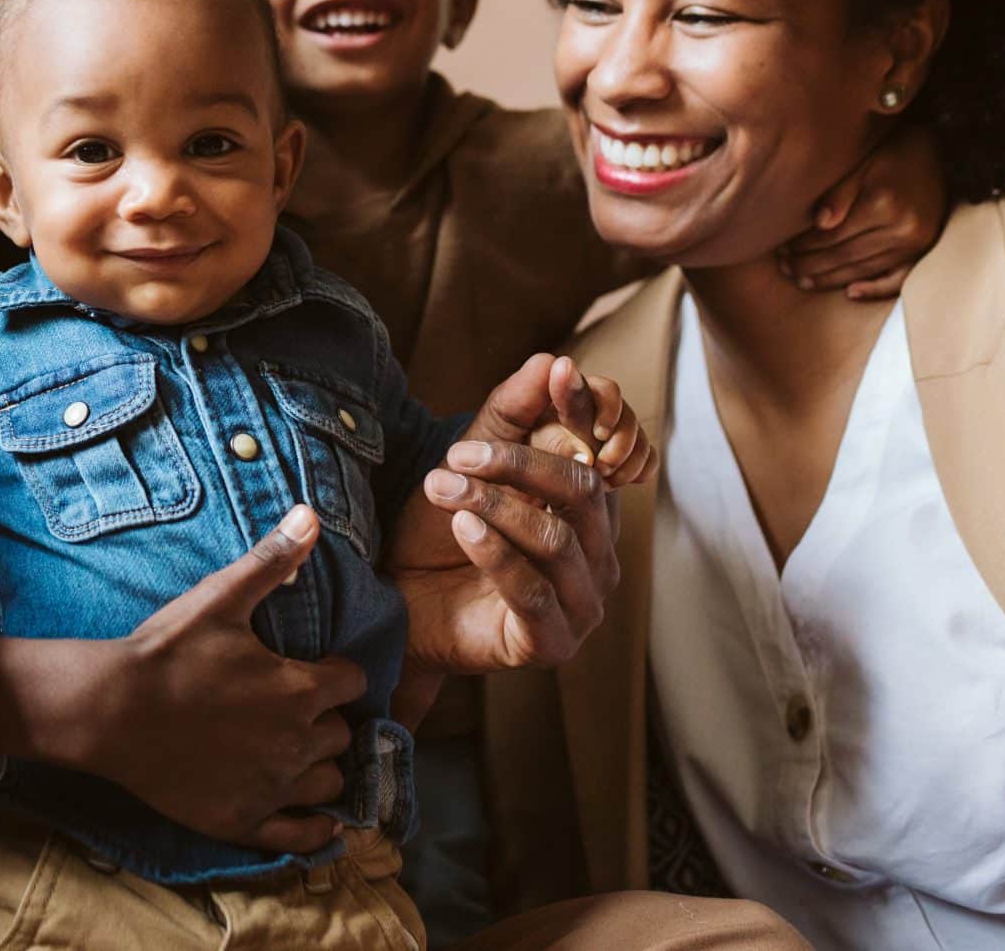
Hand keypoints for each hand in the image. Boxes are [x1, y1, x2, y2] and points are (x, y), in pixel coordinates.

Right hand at [0, 506, 366, 852]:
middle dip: (328, 718)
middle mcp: (297, 743)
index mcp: (300, 690)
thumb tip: (312, 513)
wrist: (108, 711)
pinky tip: (323, 826)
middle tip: (300, 707)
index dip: (337, 672)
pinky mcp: (243, 821)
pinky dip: (319, 832)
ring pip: (330, 782)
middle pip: (343, 733)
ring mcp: (272, 787)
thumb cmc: (166, 652)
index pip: (353, 681)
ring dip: (323, 766)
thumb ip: (271, 560)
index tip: (318, 668)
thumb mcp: (220, 599)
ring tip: (302, 753)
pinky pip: (301, 838)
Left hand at [390, 354, 649, 673]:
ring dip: (493, 506)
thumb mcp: (473, 460)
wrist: (400, 605)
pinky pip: (532, 591)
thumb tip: (553, 361)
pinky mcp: (551, 642)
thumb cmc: (439, 532)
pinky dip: (495, 553)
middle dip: (519, 464)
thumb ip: (514, 412)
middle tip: (457, 454)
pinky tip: (461, 527)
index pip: (605, 451)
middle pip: (582, 492)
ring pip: (555, 540)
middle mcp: (597, 554)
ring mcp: (581, 602)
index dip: (585, 410)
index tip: (560, 373)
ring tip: (441, 487)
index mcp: (589, 508)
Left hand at [779, 123, 946, 299]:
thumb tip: (819, 224)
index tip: (781, 250)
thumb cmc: (891, 154)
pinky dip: (874, 289)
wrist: (939, 153)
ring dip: (831, 279)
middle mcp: (901, 229)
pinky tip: (850, 293)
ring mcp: (915, 244)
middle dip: (810, 265)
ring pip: (863, 270)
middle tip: (785, 269)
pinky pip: (897, 278)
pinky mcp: (923, 251)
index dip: (803, 246)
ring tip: (803, 281)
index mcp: (881, 204)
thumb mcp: (862, 163)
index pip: (831, 236)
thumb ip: (839, 193)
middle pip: (844, 256)